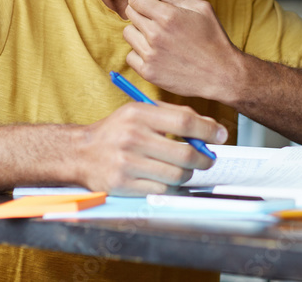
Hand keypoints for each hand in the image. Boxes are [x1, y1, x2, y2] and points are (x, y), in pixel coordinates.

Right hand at [77, 102, 226, 195]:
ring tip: (184, 168)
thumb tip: (211, 127)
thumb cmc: (117, 131)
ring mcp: (127, 163)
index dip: (208, 130)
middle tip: (208, 159)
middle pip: (184, 154)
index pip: (184, 121)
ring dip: (187, 174)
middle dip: (204, 159)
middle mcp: (132, 138)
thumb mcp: (141, 112)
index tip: (221, 135)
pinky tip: (167, 177)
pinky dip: (170, 185)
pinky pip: (161, 189)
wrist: (80, 152)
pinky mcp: (123, 184)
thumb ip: (175, 115)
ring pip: (176, 175)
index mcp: (139, 114)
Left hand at [123, 0, 240, 100]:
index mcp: (168, 16)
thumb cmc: (214, 38)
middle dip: (138, 8)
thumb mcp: (201, 9)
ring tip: (155, 34)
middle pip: (130, 13)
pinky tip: (155, 51)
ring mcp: (150, 55)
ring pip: (128, 33)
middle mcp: (155, 34)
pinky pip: (130, 56)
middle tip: (152, 13)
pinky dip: (139, 52)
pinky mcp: (148, 72)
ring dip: (138, 30)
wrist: (221, 73)